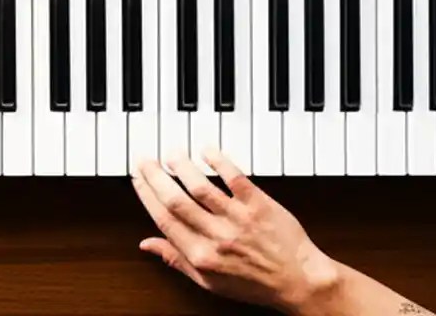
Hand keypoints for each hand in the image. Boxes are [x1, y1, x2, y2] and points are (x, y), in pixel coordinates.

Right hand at [132, 149, 340, 314]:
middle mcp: (216, 236)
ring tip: (172, 153)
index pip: (165, 219)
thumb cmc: (255, 283)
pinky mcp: (259, 204)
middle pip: (176, 200)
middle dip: (156, 177)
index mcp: (201, 256)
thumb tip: (146, 244)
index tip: (138, 180)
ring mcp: (238, 219)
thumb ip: (176, 259)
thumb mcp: (209, 282)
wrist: (297, 281)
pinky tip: (207, 151)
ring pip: (201, 187)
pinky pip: (235, 178)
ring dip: (182, 167)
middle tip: (145, 160)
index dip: (147, 196)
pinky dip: (219, 162)